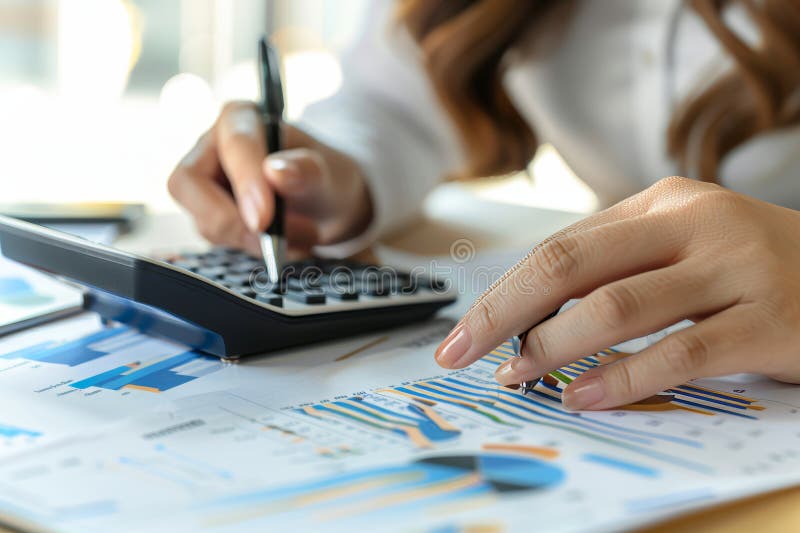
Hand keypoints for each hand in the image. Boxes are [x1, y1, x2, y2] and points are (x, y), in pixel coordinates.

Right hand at [168, 101, 372, 256]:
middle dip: (229, 219)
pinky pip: (217, 239)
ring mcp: (205, 183)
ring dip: (250, 240)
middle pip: (187, 183)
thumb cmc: (323, 178)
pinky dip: (252, 249)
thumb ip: (306, 170)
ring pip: (203, 219)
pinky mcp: (208, 214)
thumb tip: (275, 171)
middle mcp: (213, 146)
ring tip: (297, 238)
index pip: (234, 144)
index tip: (264, 220)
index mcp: (242, 118)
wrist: (327, 205)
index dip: (246, 182)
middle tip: (269, 238)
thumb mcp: (327, 174)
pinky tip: (285, 244)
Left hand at [435, 176, 799, 409]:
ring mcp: (736, 268)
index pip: (560, 247)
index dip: (505, 292)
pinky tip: (584, 397)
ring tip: (518, 376)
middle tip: (462, 352)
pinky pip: (678, 353)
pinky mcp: (772, 321)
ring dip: (552, 347)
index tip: (465, 333)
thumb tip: (528, 321)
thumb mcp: (683, 250)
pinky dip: (620, 379)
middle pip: (570, 264)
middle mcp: (696, 223)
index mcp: (663, 204)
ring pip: (615, 306)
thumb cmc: (752, 270)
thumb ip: (616, 271)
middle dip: (504, 312)